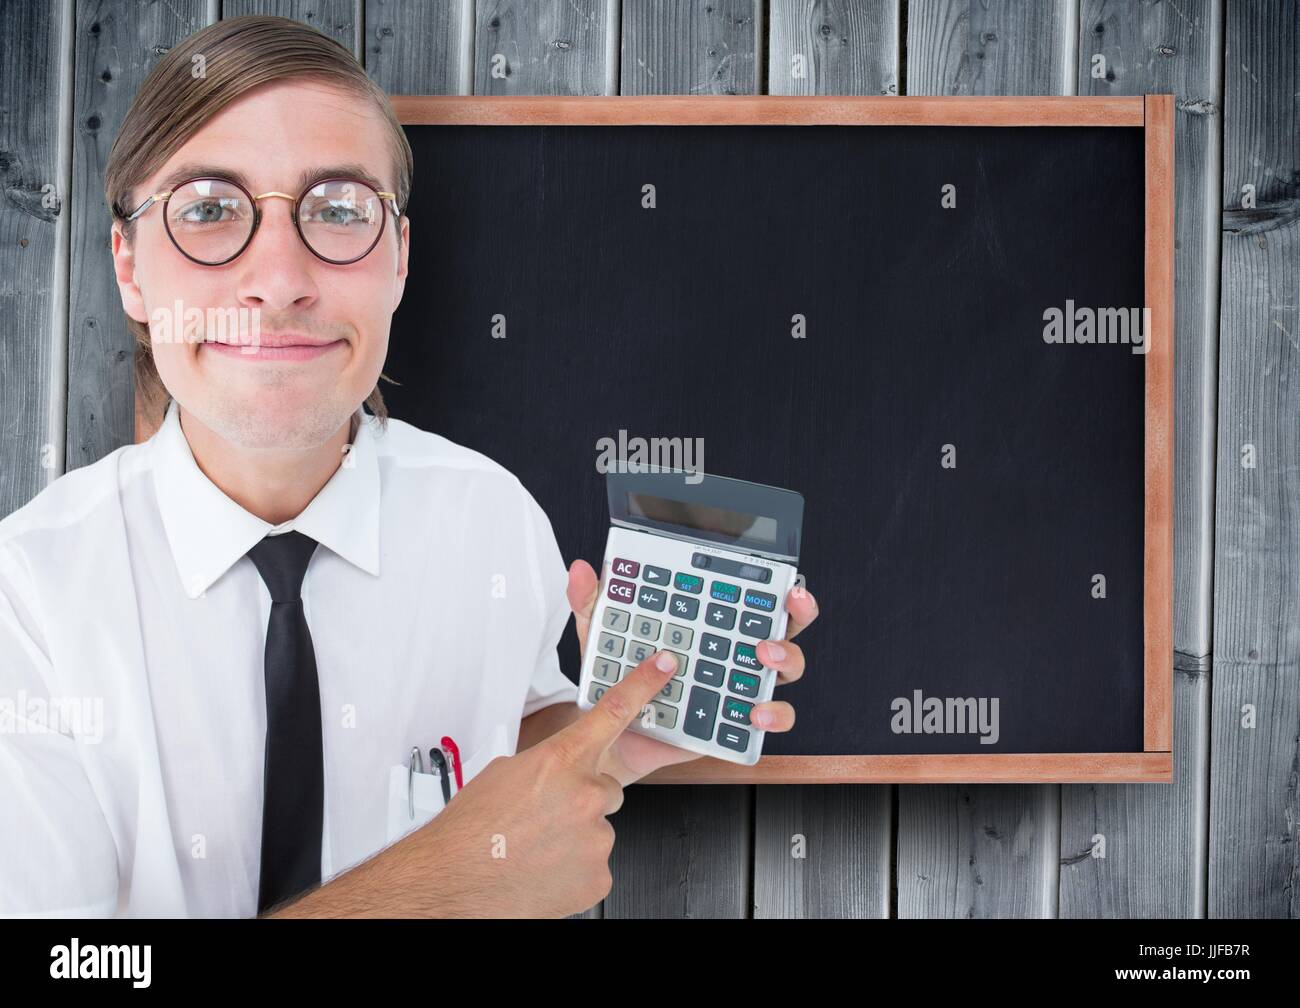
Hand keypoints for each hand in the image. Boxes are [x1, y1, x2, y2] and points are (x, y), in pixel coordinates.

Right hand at [421, 646, 681, 915]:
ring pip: (598, 829)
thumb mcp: (505, 774)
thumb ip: (547, 766)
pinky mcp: (599, 876)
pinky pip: (595, 865)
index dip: (645, 684)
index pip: (615, 711)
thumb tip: (561, 775)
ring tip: (536, 848)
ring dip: (574, 837)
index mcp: (561, 760)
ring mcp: (597, 837)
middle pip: (605, 789)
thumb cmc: (471, 831)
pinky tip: (544, 870)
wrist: (452, 882)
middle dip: (582, 799)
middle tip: (545, 817)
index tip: (665, 665)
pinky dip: (574, 870)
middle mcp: (586, 794)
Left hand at [566, 559, 818, 781]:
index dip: (779, 586)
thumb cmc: (616, 679)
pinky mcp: (735, 722)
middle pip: (784, 627)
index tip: (786, 580)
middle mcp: (733, 651)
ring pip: (785, 671)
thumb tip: (581, 570)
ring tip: (762, 657)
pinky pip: (769, 719)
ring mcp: (738, 686)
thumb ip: (594, 603)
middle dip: (795, 615)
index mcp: (710, 622)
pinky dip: (772, 714)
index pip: (754, 596)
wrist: (609, 737)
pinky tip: (754, 711)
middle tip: (782, 608)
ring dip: (785, 660)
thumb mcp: (602, 637)